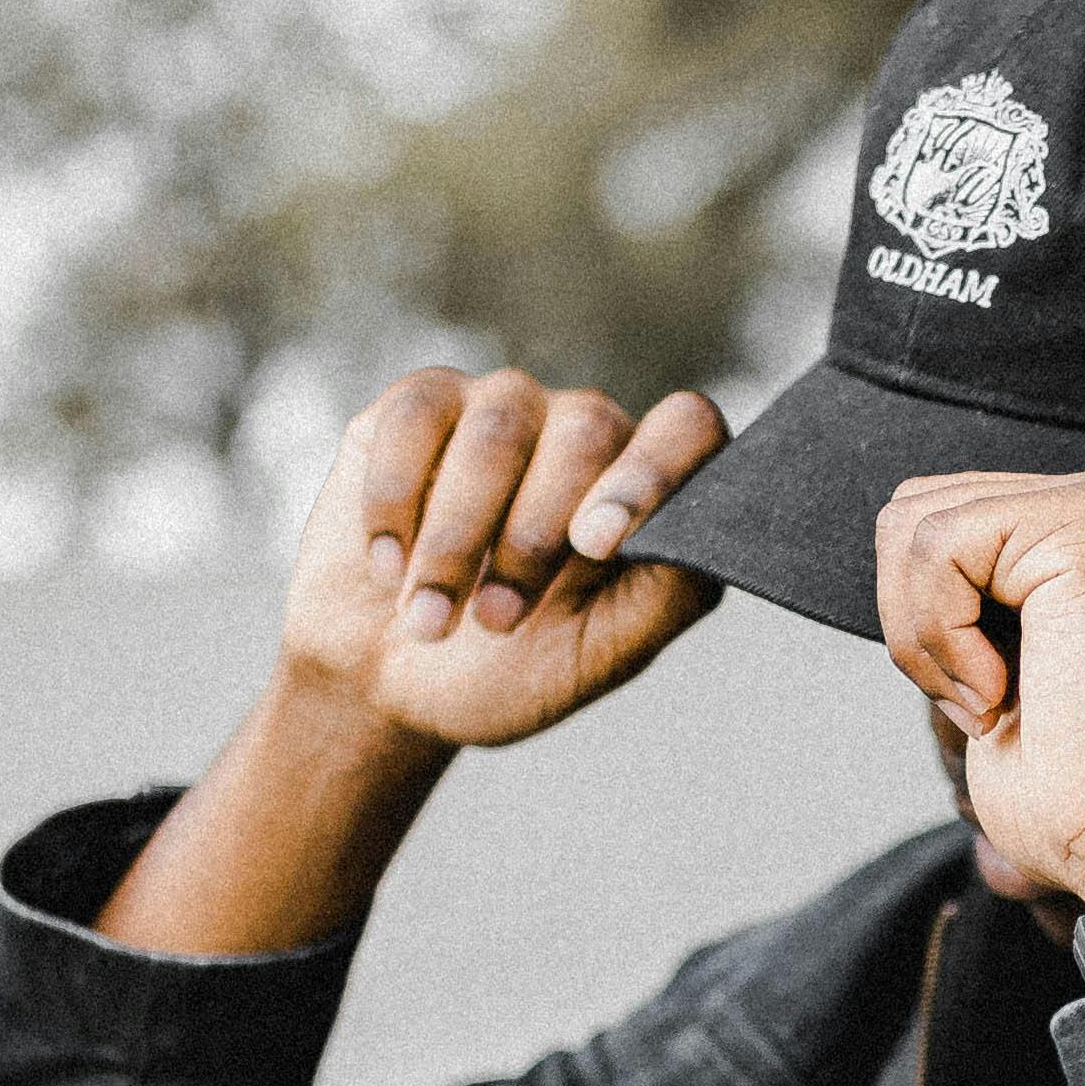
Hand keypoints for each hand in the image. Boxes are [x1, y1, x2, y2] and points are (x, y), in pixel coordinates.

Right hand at [283, 365, 727, 752]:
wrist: (384, 680)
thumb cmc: (504, 669)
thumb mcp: (592, 658)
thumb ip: (662, 600)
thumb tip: (700, 545)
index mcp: (643, 489)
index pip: (688, 430)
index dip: (652, 474)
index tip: (596, 544)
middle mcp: (584, 432)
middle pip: (587, 433)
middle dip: (532, 539)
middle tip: (494, 623)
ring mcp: (503, 407)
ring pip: (497, 434)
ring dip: (456, 541)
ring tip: (430, 621)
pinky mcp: (420, 404)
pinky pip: (415, 422)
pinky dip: (395, 505)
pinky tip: (387, 568)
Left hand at [875, 466, 1084, 902]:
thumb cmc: (1076, 791)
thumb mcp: (1000, 665)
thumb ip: (968, 588)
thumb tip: (899, 536)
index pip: (937, 522)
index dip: (926, 625)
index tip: (993, 704)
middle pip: (914, 511)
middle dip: (916, 625)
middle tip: (988, 704)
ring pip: (915, 524)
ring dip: (926, 637)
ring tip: (995, 699)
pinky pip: (938, 544)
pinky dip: (941, 635)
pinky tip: (1001, 689)